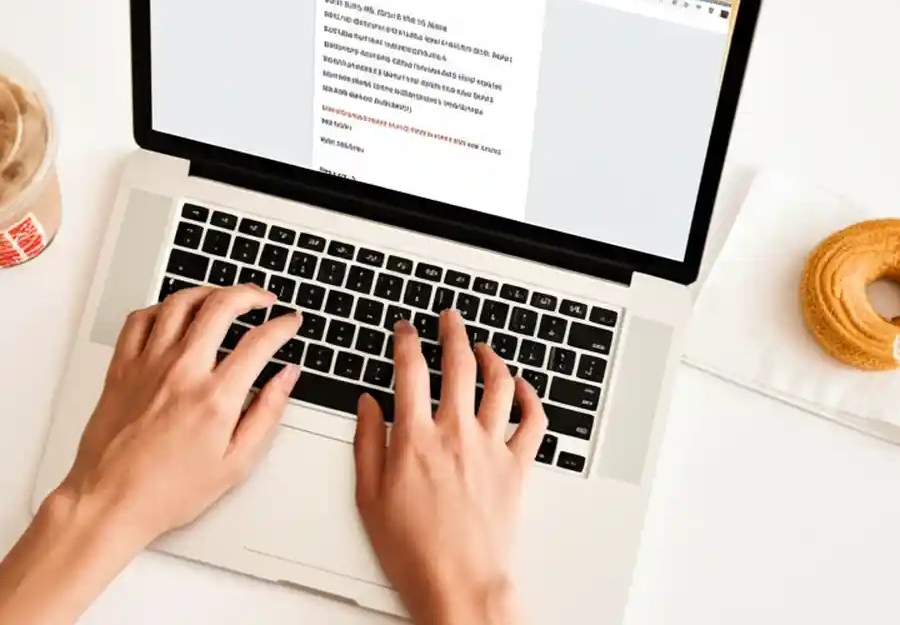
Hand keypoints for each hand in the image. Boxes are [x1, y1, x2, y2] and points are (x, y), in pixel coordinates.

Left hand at [0, 284, 300, 623]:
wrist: (110, 501)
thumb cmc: (167, 492)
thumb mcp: (235, 464)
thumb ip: (266, 414)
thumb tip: (285, 378)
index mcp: (215, 398)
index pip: (259, 342)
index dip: (282, 326)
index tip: (289, 323)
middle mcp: (181, 371)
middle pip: (221, 306)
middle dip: (250, 294)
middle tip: (262, 299)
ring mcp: (148, 365)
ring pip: (180, 303)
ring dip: (208, 292)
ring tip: (223, 297)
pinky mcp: (122, 367)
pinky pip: (140, 319)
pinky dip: (162, 308)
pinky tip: (174, 315)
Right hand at [353, 310, 546, 624]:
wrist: (458, 582)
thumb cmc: (412, 548)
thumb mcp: (368, 496)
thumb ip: (366, 443)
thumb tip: (367, 406)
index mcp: (415, 438)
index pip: (409, 370)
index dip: (405, 341)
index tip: (404, 330)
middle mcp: (456, 433)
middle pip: (458, 364)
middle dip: (452, 332)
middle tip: (449, 318)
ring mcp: (490, 447)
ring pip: (499, 384)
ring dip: (490, 357)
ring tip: (482, 347)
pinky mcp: (516, 466)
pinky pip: (532, 421)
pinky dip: (530, 397)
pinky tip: (523, 386)